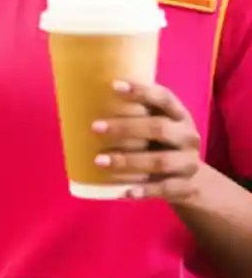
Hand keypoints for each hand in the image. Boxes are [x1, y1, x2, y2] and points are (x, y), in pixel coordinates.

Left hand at [93, 80, 201, 202]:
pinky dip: (145, 191)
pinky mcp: (187, 186)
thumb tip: (83, 98)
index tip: (113, 85)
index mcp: (178, 115)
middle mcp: (187, 136)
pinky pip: (166, 189)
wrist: (194, 181)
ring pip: (160, 161)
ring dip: (128, 161)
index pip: (163, 98)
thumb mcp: (154, 125)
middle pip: (159, 128)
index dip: (141, 91)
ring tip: (99, 161)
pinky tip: (125, 192)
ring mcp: (189, 162)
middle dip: (125, 127)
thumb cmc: (161, 144)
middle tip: (94, 127)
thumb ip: (133, 113)